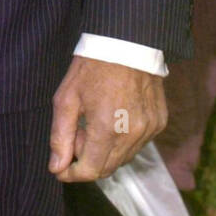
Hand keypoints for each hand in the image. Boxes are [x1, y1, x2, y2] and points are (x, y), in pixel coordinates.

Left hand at [48, 55, 166, 181]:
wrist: (126, 42)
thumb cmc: (92, 66)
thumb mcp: (67, 97)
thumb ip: (60, 136)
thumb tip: (57, 168)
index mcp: (106, 129)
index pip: (90, 171)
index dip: (72, 174)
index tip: (61, 168)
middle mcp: (131, 134)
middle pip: (107, 168)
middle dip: (87, 160)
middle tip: (77, 133)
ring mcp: (148, 130)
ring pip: (123, 158)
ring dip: (105, 150)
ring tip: (95, 121)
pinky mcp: (159, 123)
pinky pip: (138, 144)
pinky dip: (123, 140)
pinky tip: (114, 117)